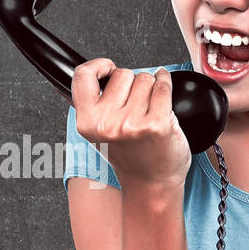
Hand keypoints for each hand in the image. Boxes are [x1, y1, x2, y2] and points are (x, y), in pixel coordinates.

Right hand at [69, 58, 190, 189]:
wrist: (152, 183)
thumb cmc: (131, 156)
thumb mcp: (99, 133)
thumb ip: (94, 105)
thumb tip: (92, 72)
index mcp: (87, 123)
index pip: (83, 76)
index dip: (98, 66)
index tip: (109, 68)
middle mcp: (107, 124)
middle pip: (123, 74)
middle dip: (131, 83)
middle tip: (135, 105)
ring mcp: (132, 124)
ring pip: (145, 78)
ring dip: (150, 88)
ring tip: (148, 110)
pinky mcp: (157, 123)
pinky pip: (163, 86)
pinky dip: (166, 83)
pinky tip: (163, 95)